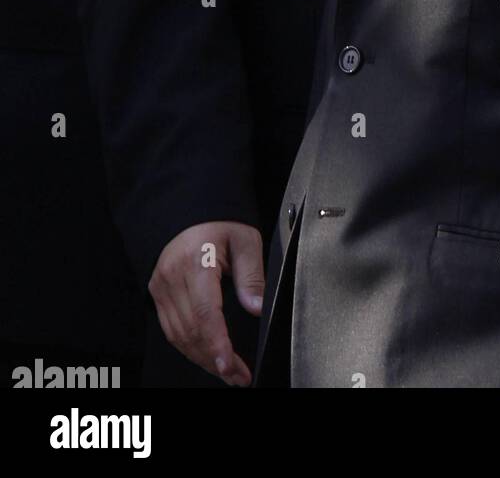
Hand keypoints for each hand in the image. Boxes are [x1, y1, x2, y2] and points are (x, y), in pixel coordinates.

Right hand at [148, 221, 264, 386]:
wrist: (188, 209)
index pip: (205, 313)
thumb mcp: (245, 238)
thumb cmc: (218, 221)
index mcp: (195, 262)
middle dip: (215, 360)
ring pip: (179, 336)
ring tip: (228, 373)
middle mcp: (172, 278)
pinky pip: (171, 330)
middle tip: (239, 376)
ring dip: (203, 358)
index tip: (229, 366)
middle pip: (192, 331)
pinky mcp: (158, 294)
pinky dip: (190, 347)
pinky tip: (207, 356)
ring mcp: (161, 287)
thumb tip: (257, 308)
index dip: (217, 344)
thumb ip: (251, 274)